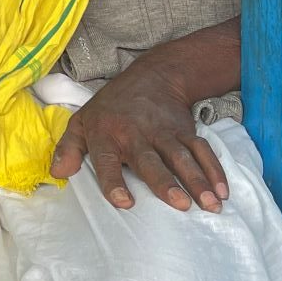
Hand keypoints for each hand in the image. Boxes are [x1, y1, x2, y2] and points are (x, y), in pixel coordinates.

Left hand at [49, 59, 229, 213]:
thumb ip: (68, 148)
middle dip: (166, 182)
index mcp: (106, 134)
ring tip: (211, 204)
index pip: (106, 159)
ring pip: (182, 157)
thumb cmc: (111, 107)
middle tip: (180, 204)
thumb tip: (58, 174)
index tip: (124, 202)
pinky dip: (215, 170)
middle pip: (151, 161)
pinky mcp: (185, 130)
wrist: (151, 75)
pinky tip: (223, 191)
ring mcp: (164, 132)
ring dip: (198, 180)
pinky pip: (202, 150)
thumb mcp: (82, 122)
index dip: (113, 180)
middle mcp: (136, 134)